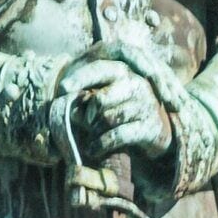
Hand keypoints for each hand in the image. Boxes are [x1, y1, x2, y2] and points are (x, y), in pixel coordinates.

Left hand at [62, 60, 177, 163]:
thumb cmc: (121, 109)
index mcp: (124, 69)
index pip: (98, 69)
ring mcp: (145, 104)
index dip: (79, 78)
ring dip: (94, 132)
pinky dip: (101, 144)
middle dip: (86, 115)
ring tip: (91, 136)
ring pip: (107, 119)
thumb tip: (69, 108)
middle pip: (100, 99)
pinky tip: (94, 148)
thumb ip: (86, 95)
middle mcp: (137, 83)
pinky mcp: (150, 126)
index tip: (62, 90)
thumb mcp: (104, 95)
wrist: (155, 130)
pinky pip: (117, 135)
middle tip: (83, 123)